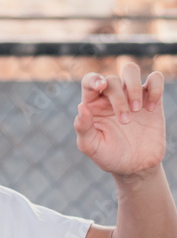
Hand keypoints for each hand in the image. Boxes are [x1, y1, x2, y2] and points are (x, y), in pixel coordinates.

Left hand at [75, 62, 165, 176]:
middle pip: (112, 79)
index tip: (101, 87)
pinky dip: (155, 88)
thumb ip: (83, 127)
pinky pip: (155, 79)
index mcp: (92, 104)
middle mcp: (110, 97)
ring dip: (133, 87)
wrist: (134, 166)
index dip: (93, 79)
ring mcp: (131, 95)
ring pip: (130, 70)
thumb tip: (81, 106)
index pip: (89, 81)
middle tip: (125, 121)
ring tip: (137, 109)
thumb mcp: (91, 146)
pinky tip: (151, 108)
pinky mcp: (151, 99)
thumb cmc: (108, 155)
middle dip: (119, 99)